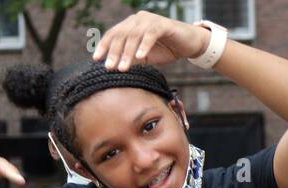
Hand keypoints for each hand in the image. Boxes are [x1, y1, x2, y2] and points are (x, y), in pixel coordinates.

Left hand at [92, 11, 209, 71]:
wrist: (191, 44)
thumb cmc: (168, 49)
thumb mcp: (146, 56)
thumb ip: (131, 58)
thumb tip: (115, 66)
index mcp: (132, 25)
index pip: (114, 34)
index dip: (104, 46)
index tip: (97, 59)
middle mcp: (138, 19)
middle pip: (122, 35)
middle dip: (114, 52)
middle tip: (109, 67)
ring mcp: (150, 20)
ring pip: (134, 36)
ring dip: (127, 53)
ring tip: (122, 67)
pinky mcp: (164, 25)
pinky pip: (151, 35)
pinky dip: (144, 46)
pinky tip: (140, 57)